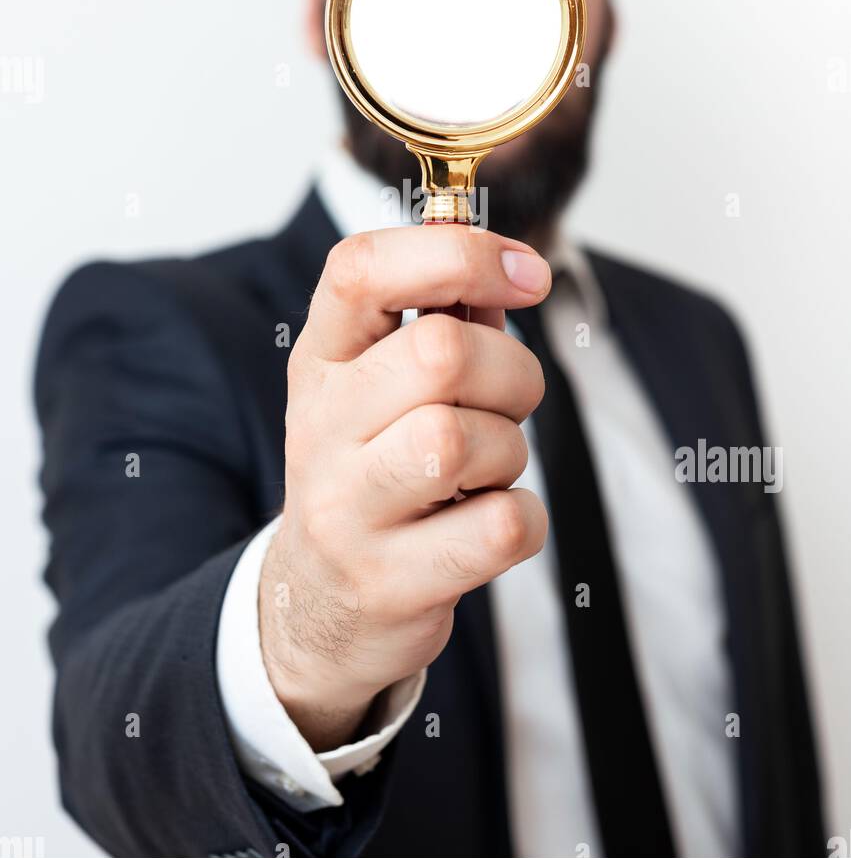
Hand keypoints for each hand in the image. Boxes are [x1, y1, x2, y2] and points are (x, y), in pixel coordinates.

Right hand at [260, 223, 550, 750]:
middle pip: (440, 354)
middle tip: (507, 401)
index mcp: (319, 360)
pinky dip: (521, 519)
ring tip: (485, 470)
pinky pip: (502, 526)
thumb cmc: (375, 470)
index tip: (526, 274)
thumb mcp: (383, 386)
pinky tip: (487, 523)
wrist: (320, 606)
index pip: (360, 269)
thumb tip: (513, 269)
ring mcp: (345, 510)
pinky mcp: (388, 582)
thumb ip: (444, 321)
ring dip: (510, 450)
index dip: (457, 252)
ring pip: (465, 442)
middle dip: (511, 371)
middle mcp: (318, 427)